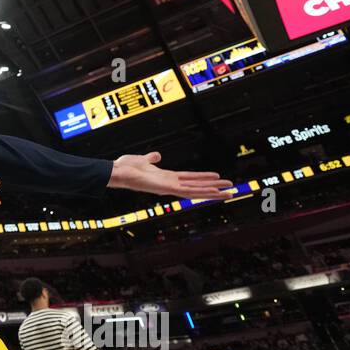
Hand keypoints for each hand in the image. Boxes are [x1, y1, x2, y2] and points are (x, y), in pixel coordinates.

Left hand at [108, 152, 232, 200]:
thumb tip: (156, 156)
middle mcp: (170, 184)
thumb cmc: (127, 168)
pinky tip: (214, 192)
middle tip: (231, 189)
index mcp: (167, 177)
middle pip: (198, 186)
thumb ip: (151, 159)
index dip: (204, 178)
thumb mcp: (143, 161)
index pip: (190, 179)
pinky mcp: (167, 189)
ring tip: (230, 193)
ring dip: (214, 192)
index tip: (217, 178)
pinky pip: (189, 192)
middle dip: (214, 188)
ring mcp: (170, 188)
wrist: (117, 171)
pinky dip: (203, 192)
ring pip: (197, 191)